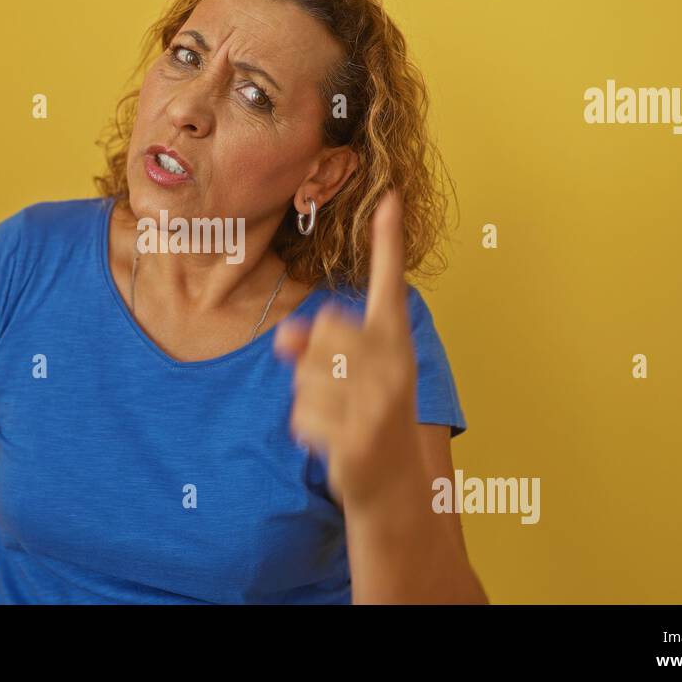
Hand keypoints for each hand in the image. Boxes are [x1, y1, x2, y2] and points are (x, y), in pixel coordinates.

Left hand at [273, 189, 422, 511]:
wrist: (392, 483)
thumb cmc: (365, 412)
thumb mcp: (347, 372)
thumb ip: (316, 340)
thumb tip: (285, 337)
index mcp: (395, 343)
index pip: (391, 284)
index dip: (388, 241)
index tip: (389, 198)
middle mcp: (395, 366)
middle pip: (322, 329)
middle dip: (313, 359)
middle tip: (340, 390)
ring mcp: (380, 402)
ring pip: (304, 376)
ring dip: (307, 399)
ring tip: (338, 416)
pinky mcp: (359, 438)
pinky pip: (301, 416)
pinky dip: (305, 431)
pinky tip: (333, 442)